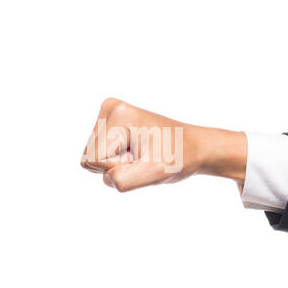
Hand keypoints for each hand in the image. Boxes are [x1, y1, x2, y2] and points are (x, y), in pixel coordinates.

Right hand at [79, 97, 245, 190]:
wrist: (197, 147)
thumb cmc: (180, 158)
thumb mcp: (156, 173)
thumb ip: (125, 179)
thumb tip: (106, 177)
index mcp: (117, 114)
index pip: (94, 160)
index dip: (119, 168)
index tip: (144, 159)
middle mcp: (110, 108)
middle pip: (90, 158)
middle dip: (117, 166)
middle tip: (145, 158)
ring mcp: (110, 114)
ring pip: (93, 158)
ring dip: (119, 164)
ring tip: (144, 155)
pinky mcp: (112, 123)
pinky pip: (101, 155)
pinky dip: (120, 160)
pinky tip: (139, 152)